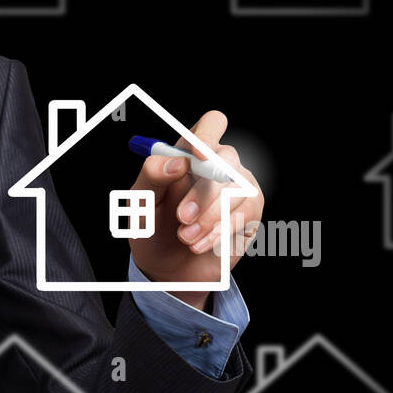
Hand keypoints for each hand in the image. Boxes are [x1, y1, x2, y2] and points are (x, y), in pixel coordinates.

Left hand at [127, 110, 263, 309]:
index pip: (212, 124)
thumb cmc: (153, 229)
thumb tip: (177, 161)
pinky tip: (201, 244)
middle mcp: (219, 164)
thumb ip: (152, 175)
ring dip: (208, 218)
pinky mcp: (251, 210)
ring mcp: (239, 186)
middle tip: (182, 217)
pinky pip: (247, 212)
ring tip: (185, 238)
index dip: (207, 135)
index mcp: (191, 154)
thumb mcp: (141, 202)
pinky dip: (220, 231)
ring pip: (237, 189)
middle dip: (203, 193)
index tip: (196, 156)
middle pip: (226, 159)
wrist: (167, 268)